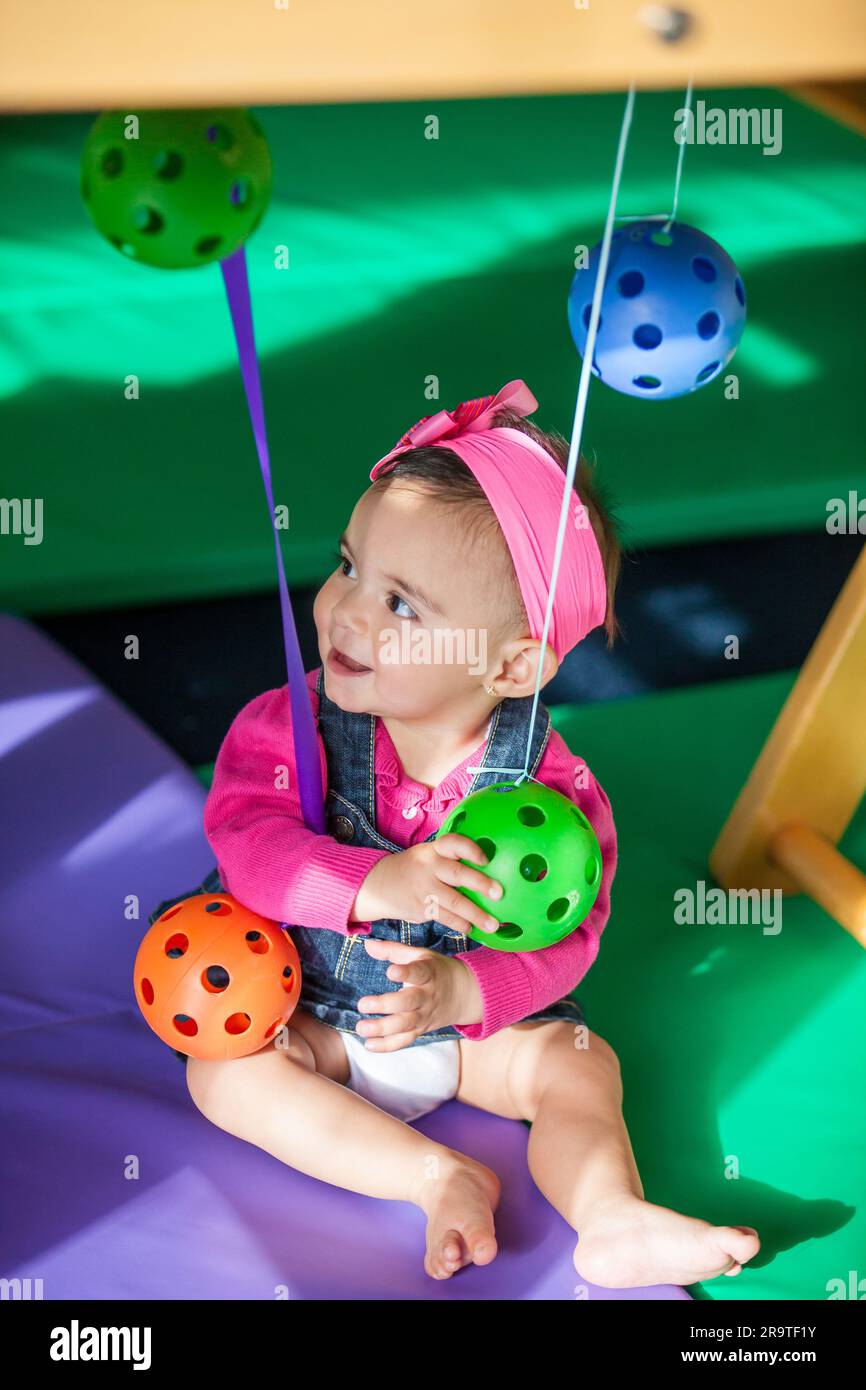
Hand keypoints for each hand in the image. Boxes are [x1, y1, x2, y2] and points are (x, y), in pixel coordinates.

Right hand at [351, 835, 502, 936]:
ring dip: (475, 914)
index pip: (454, 844)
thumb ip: (450, 860)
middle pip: (458, 874)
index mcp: (434, 850)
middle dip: (480, 884)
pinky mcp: (420, 908)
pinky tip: (470, 928)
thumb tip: (487, 871)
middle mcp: (429, 867)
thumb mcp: (427, 854)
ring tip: (492, 924)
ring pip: (454, 902)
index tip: (487, 860)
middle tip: (499, 893)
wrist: (378, 884)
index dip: (471, 850)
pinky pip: (444, 917)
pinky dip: (460, 924)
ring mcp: (424, 888)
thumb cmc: (414, 868)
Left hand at [355, 940, 482, 1050]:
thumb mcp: (420, 955)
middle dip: (385, 1005)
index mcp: (428, 973)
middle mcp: (427, 996)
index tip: (390, 971)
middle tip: (362, 1004)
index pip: (418, 972)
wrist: (464, 993)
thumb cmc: (435, 970)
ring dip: (382, 1028)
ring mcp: (424, 1016)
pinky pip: (404, 1040)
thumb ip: (393, 950)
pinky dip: (387, 1045)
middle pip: (409, 1003)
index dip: (405, 972)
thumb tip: (367, 944)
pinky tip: (368, 1044)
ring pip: (405, 1025)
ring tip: (361, 1027)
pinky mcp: (420, 1029)